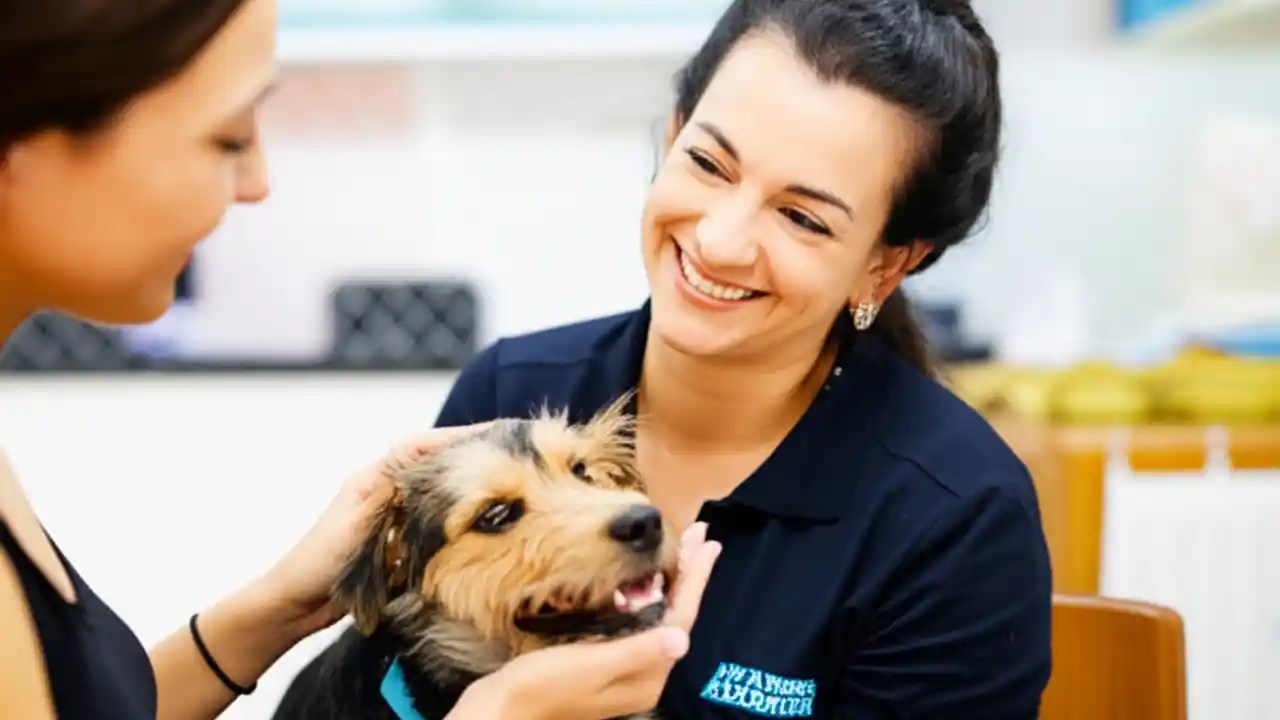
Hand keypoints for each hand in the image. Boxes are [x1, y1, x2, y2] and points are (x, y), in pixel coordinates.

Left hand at [257, 423, 491, 635]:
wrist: (294, 604)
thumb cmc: (316, 563)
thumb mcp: (357, 523)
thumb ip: (391, 494)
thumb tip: (430, 467)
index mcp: (374, 477)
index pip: (422, 445)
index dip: (460, 437)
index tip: (497, 434)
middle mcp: (386, 490)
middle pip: (436, 465)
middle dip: (472, 459)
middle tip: (513, 458)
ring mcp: (393, 516)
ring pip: (438, 494)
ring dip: (467, 489)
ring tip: (507, 487)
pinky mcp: (398, 543)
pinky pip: (433, 524)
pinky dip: (456, 521)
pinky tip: (480, 525)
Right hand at [450, 523, 722, 719]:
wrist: (504, 708)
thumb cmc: (544, 684)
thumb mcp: (592, 665)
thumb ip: (638, 651)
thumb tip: (682, 638)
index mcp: (647, 678)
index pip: (681, 619)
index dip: (696, 579)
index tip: (708, 543)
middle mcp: (645, 676)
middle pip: (676, 615)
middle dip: (688, 574)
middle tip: (700, 534)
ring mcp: (628, 670)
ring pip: (661, 617)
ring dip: (672, 582)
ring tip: (684, 550)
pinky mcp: (609, 663)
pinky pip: (642, 623)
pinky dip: (650, 596)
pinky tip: (647, 582)